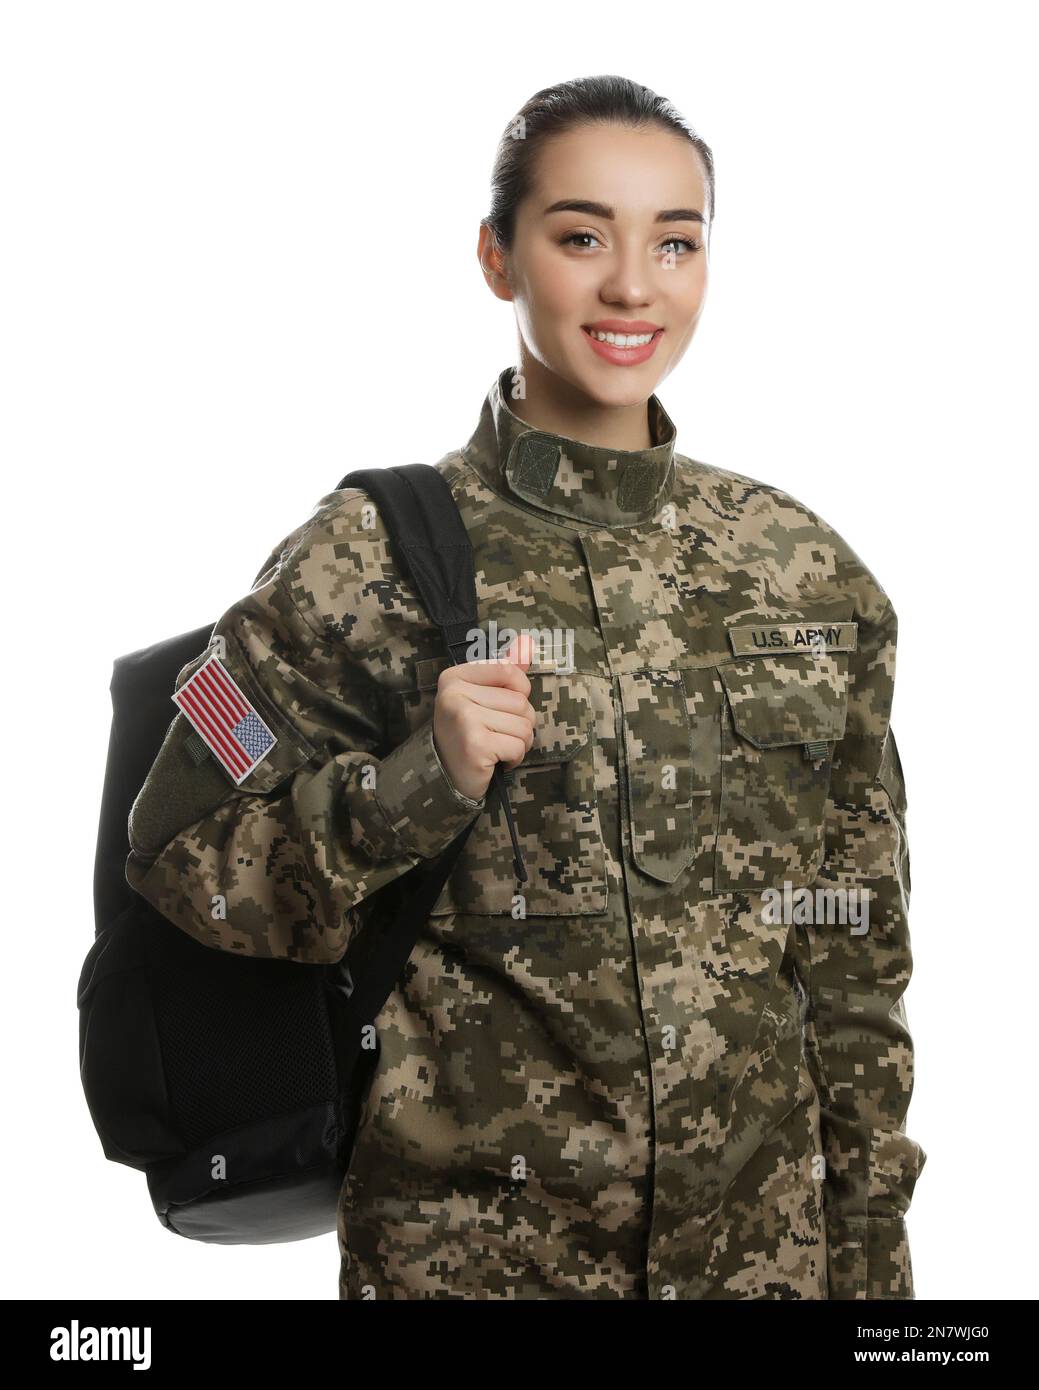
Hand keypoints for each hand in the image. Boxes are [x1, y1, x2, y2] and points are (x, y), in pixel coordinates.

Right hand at [432, 634, 535, 801]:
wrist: (447, 775)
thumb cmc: (469, 733)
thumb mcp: (482, 696)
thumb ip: (505, 670)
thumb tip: (528, 642)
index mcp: (455, 677)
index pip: (510, 671)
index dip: (518, 693)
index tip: (499, 708)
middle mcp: (455, 694)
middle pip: (521, 702)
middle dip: (519, 723)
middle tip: (496, 734)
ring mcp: (464, 719)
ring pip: (524, 725)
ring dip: (518, 742)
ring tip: (496, 746)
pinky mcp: (475, 745)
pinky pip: (518, 746)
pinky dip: (514, 757)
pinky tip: (495, 760)